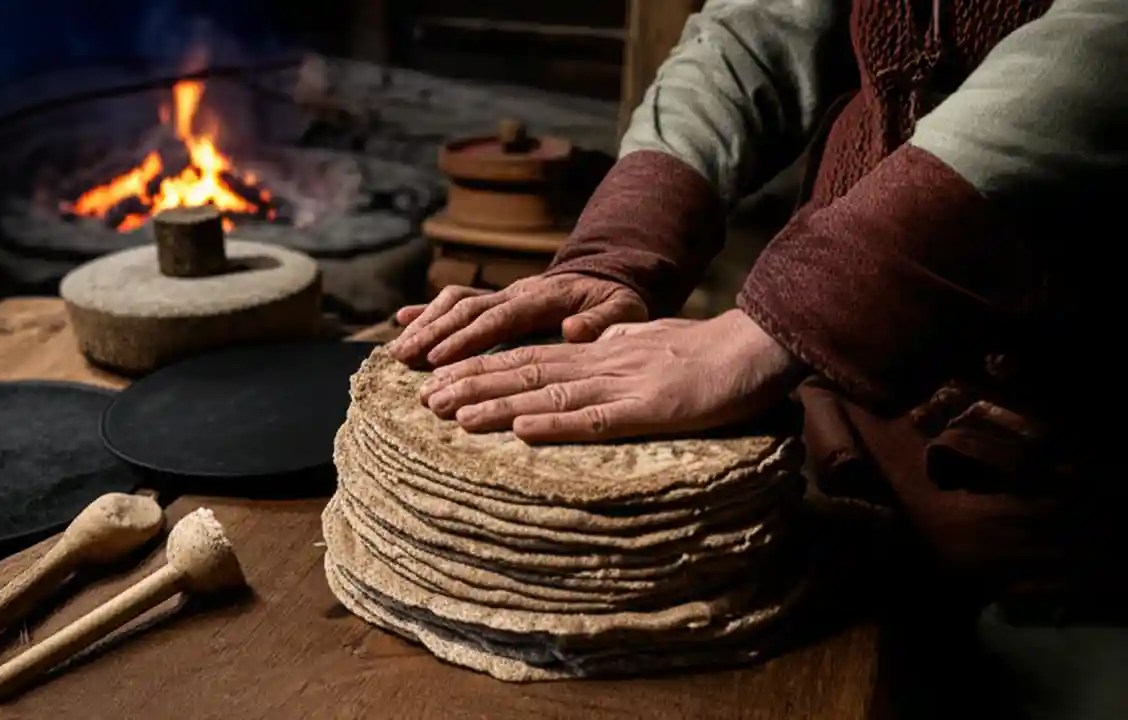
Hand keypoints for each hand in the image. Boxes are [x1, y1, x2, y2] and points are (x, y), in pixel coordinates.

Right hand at [386, 273, 647, 367]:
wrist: (607, 276)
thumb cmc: (616, 300)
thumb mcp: (625, 310)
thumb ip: (603, 321)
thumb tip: (574, 330)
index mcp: (542, 298)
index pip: (498, 317)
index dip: (467, 337)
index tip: (439, 358)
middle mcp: (516, 292)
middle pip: (467, 309)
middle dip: (434, 333)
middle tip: (405, 358)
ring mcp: (503, 293)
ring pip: (455, 302)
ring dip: (426, 324)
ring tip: (398, 350)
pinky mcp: (496, 299)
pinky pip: (457, 300)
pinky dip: (428, 309)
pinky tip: (401, 321)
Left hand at [417, 310, 803, 442]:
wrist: (755, 348)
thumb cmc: (704, 353)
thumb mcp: (646, 344)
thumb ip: (611, 346)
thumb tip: (582, 344)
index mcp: (597, 352)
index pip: (528, 357)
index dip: (481, 368)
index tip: (442, 379)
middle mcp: (598, 363)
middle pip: (524, 371)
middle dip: (471, 385)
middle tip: (425, 399)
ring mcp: (621, 384)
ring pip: (547, 392)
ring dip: (497, 403)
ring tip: (452, 414)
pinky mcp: (649, 408)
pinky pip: (595, 418)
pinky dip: (556, 423)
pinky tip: (521, 430)